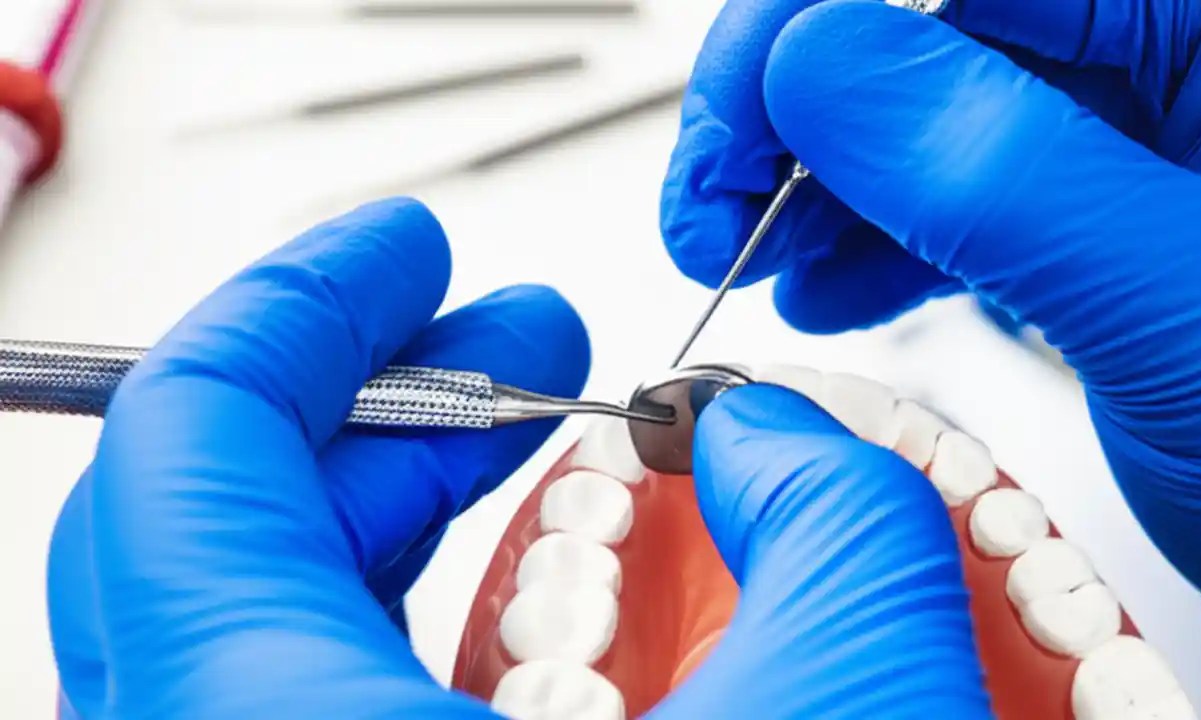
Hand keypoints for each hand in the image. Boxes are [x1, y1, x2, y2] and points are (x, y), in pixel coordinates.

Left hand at [44, 198, 982, 718]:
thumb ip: (827, 521)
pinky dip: (389, 612)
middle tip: (487, 331)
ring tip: (509, 434)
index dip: (297, 311)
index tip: (397, 251)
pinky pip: (301, 695)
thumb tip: (768, 444)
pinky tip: (509, 597)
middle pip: (200, 528)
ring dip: (377, 497)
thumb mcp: (852, 710)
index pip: (186, 451)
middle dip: (361, 396)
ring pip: (247, 620)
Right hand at [661, 0, 1200, 674]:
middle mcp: (1180, 69)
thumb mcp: (1181, 305)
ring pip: (921, 119)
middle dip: (793, 107)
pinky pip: (950, 202)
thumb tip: (821, 66)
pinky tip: (822, 283)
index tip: (736, 114)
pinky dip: (867, 241)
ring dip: (808, 181)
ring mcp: (1131, 157)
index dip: (820, 22)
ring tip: (742, 251)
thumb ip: (997, 171)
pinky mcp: (1097, 237)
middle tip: (713, 194)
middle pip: (927, 31)